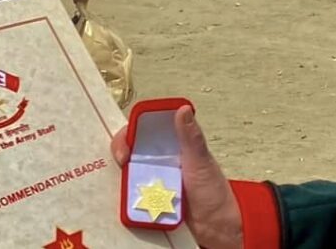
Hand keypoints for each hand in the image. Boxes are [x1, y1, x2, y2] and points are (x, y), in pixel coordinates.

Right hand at [111, 106, 241, 247]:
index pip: (146, 128)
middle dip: (122, 152)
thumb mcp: (200, 161)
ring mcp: (154, 178)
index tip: (128, 143)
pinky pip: (131, 192)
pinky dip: (125, 193)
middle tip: (123, 162)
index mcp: (173, 144)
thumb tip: (184, 109)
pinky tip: (123, 197)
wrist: (214, 226)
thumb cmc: (213, 191)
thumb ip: (191, 136)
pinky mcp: (150, 197)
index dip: (132, 130)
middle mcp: (161, 159)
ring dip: (123, 175)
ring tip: (122, 182)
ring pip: (129, 171)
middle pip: (132, 149)